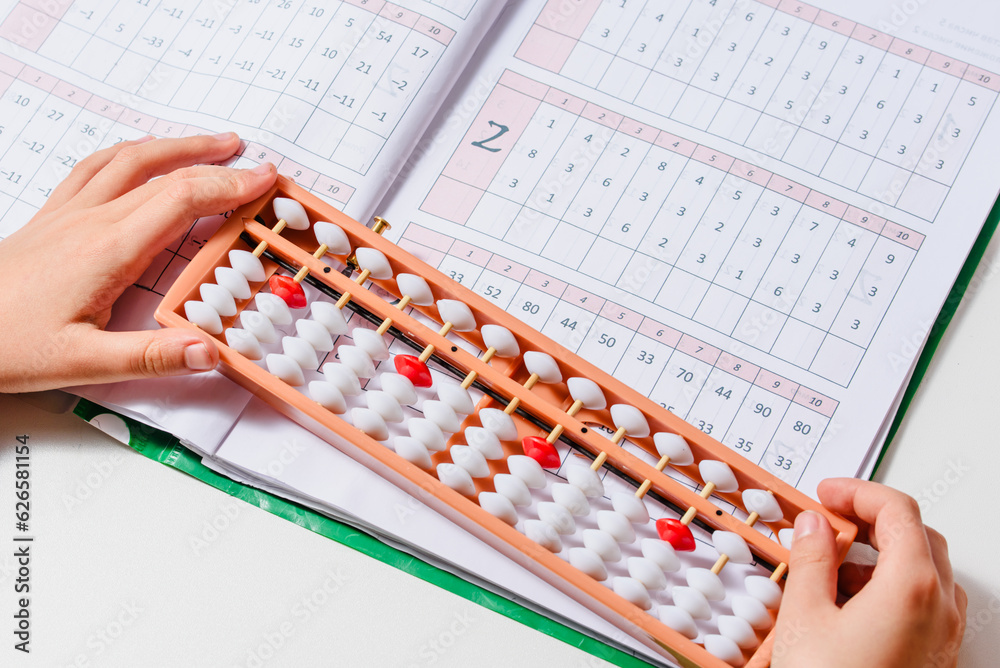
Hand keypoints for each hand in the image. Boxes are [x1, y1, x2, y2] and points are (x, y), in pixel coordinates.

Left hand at [0, 133, 276, 392]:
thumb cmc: (7, 345)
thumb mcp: (82, 364)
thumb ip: (151, 356)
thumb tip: (209, 351)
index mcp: (108, 250)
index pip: (182, 200)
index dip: (229, 185)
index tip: (266, 180)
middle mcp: (90, 221)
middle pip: (164, 173)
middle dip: (217, 163)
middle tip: (257, 164)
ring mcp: (68, 214)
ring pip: (129, 160)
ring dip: (177, 146)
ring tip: (213, 143)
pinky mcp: (50, 218)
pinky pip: (95, 167)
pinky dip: (130, 153)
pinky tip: (141, 155)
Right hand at [772, 478, 966, 667]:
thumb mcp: (806, 616)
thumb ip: (811, 559)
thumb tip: (813, 527)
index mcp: (912, 586)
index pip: (897, 511)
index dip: (858, 492)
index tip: (826, 494)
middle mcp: (940, 609)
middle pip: (918, 536)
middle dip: (873, 520)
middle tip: (831, 519)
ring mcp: (943, 637)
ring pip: (924, 572)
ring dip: (882, 556)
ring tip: (832, 565)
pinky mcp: (935, 659)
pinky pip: (922, 605)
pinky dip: (890, 588)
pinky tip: (848, 605)